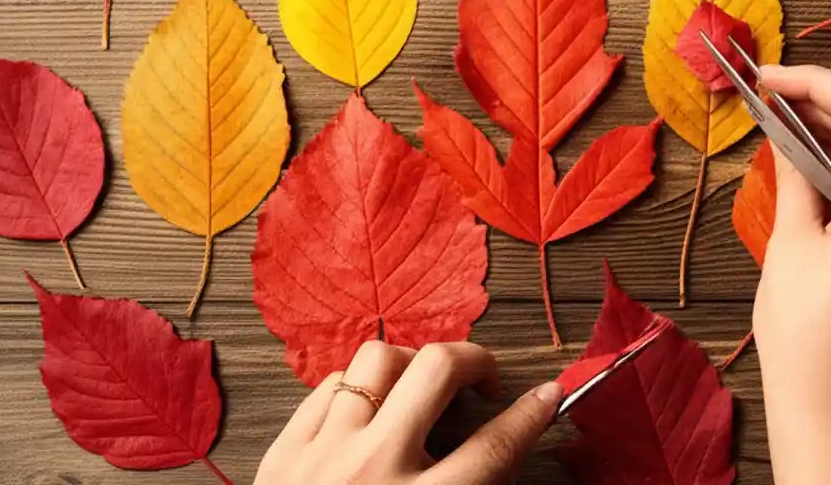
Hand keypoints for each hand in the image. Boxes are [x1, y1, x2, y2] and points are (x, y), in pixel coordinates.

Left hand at [254, 341, 562, 484]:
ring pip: (377, 360)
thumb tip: (501, 451)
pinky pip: (328, 386)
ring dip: (410, 367)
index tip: (547, 395)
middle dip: (474, 360)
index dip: (531, 414)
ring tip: (421, 390)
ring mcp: (323, 454)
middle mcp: (374, 471)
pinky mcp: (283, 452)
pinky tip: (371, 409)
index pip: (495, 445)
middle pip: (437, 370)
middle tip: (482, 379)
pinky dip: (358, 389)